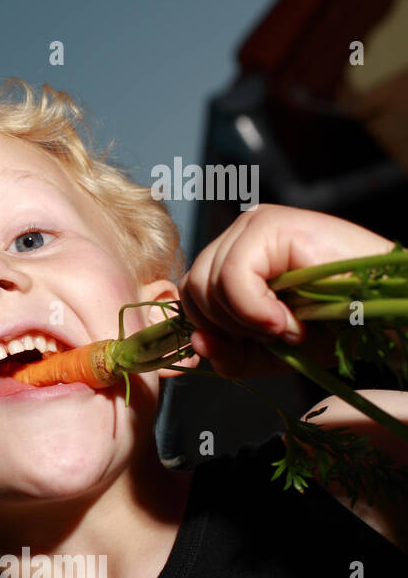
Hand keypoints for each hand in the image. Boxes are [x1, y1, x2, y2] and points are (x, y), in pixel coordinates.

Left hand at [177, 204, 392, 379]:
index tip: (260, 342)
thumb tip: (195, 341)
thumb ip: (228, 353)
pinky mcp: (272, 224)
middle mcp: (240, 235)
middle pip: (192, 289)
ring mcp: (254, 225)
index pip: (191, 295)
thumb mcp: (270, 353)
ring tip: (291, 326)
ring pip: (206, 284)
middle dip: (228, 328)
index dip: (215, 330)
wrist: (391, 311)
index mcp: (234, 257)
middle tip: (277, 334)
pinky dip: (254, 311)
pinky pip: (232, 277)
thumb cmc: (338, 327)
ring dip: (247, 322)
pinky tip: (287, 320)